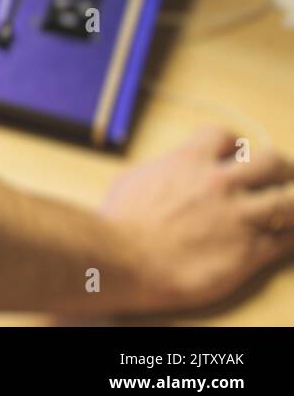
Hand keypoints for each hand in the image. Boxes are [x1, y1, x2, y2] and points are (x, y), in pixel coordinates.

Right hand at [100, 126, 293, 312]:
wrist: (122, 259)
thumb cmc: (119, 222)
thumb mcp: (133, 180)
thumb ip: (162, 171)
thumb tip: (166, 173)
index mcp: (189, 161)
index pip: (226, 136)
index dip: (233, 146)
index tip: (233, 158)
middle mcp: (220, 184)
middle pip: (272, 162)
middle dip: (279, 170)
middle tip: (279, 179)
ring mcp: (238, 218)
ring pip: (289, 202)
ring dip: (290, 206)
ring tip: (286, 214)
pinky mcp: (248, 252)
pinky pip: (286, 242)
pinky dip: (287, 239)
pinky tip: (282, 241)